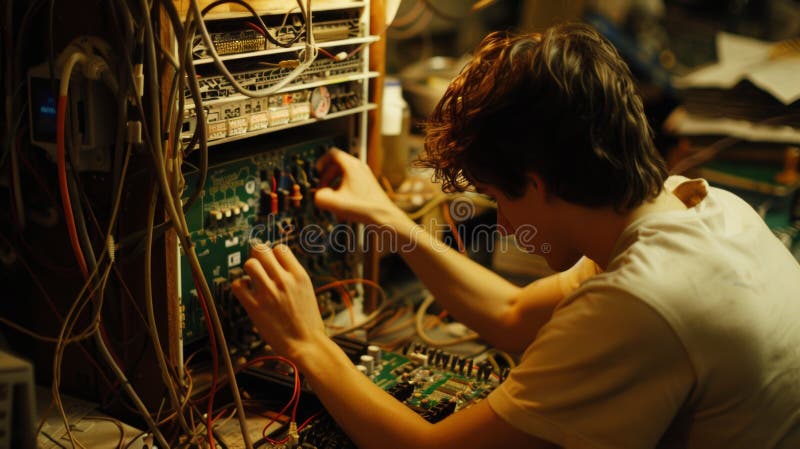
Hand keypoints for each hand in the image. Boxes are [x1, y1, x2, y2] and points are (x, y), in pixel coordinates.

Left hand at [232, 244, 326, 360]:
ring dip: (249, 269)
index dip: (273, 254)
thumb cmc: (308, 321)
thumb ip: (293, 275)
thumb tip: (278, 263)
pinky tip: (247, 292)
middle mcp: (284, 281)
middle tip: (259, 265)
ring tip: (253, 278)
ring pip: (250, 264)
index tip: (271, 261)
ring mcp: (269, 293)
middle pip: (262, 251)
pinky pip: (238, 285)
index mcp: (299, 276)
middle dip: (258, 256)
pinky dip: (240, 286)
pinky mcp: (255, 307)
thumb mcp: (307, 290)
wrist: (306, 344)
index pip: (280, 249)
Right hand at [314, 148, 400, 224]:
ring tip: (331, 198)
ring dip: (334, 184)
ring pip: (344, 174)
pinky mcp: (368, 184)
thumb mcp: (334, 203)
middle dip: (326, 177)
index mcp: (351, 166)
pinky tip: (342, 203)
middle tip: (322, 189)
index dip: (321, 161)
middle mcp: (359, 167)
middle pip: (336, 165)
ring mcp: (365, 175)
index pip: (332, 153)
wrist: (384, 216)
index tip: (317, 172)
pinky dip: (343, 189)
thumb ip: (319, 197)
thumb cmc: (363, 207)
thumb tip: (317, 195)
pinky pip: (351, 181)